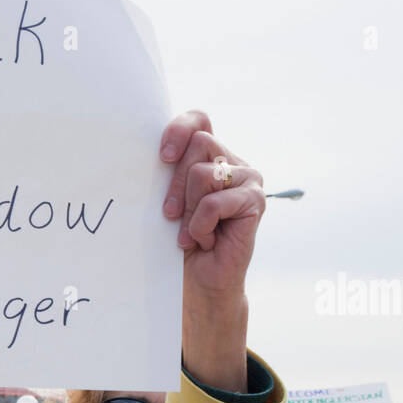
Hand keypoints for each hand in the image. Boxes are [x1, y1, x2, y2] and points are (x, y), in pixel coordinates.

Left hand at [160, 111, 266, 392]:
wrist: (199, 284)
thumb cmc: (179, 241)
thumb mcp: (168, 201)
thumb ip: (168, 173)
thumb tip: (148, 152)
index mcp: (211, 156)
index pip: (198, 119)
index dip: (179, 129)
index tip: (163, 157)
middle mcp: (232, 162)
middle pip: (198, 143)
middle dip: (175, 183)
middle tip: (171, 215)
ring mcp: (247, 179)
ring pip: (203, 173)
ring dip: (188, 209)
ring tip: (191, 232)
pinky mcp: (254, 201)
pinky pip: (213, 202)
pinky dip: (200, 226)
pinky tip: (204, 241)